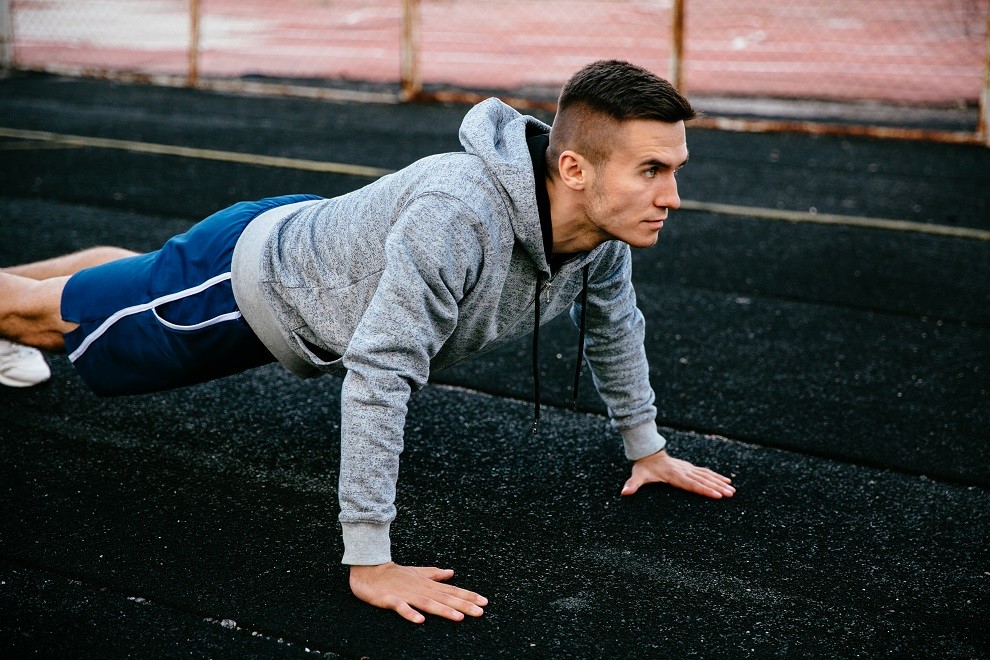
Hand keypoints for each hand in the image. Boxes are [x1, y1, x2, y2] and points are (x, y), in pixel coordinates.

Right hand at [349, 562, 487, 623]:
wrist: (368, 569)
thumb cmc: (394, 574)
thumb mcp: (417, 572)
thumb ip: (434, 574)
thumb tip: (451, 573)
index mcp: (427, 583)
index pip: (451, 590)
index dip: (468, 595)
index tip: (484, 602)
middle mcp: (420, 588)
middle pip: (444, 597)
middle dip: (463, 604)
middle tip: (480, 611)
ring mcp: (406, 594)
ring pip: (427, 603)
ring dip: (443, 610)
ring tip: (459, 617)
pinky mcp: (390, 599)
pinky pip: (401, 608)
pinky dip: (410, 614)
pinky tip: (420, 621)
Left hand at [621, 450, 734, 498]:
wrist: (648, 452)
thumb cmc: (643, 466)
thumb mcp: (637, 475)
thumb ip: (632, 484)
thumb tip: (624, 492)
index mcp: (674, 475)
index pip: (691, 484)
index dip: (704, 490)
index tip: (717, 495)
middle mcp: (684, 471)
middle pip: (703, 481)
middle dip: (717, 488)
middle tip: (731, 494)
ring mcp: (688, 469)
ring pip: (707, 476)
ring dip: (720, 482)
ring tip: (733, 490)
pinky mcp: (689, 468)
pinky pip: (705, 472)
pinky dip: (716, 476)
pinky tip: (726, 480)